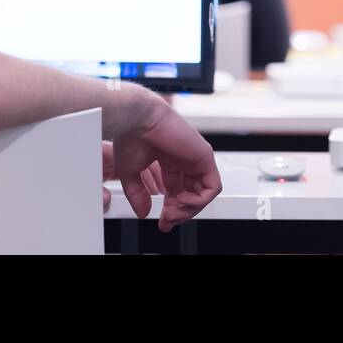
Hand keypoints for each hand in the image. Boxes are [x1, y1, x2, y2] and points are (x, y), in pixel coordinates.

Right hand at [111, 101, 221, 231]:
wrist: (136, 119)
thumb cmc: (131, 137)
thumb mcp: (130, 173)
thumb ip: (138, 195)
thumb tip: (143, 213)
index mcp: (169, 163)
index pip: (177, 192)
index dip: (171, 210)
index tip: (162, 222)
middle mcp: (184, 161)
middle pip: (191, 196)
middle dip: (180, 213)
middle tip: (166, 220)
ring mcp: (196, 159)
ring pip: (203, 194)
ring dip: (189, 209)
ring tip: (172, 211)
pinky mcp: (204, 156)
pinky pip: (212, 187)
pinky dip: (200, 200)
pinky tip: (183, 200)